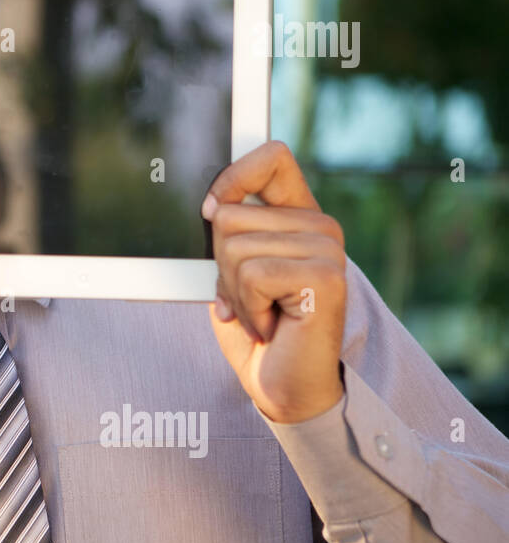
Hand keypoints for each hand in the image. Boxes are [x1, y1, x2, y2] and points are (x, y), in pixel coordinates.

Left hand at [202, 141, 346, 423]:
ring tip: (261, 311)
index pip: (272, 157)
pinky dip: (248, 307)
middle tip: (249, 297)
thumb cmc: (257, 327)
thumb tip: (213, 206)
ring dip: (235, 291)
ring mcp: (329, 249)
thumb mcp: (232, 270)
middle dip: (221, 265)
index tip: (212, 210)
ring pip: (235, 247)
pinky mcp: (327, 276)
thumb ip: (229, 232)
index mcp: (298, 215)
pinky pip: (252, 275)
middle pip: (230, 215)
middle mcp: (321, 226)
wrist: (284, 385)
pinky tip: (271, 324)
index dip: (232, 177)